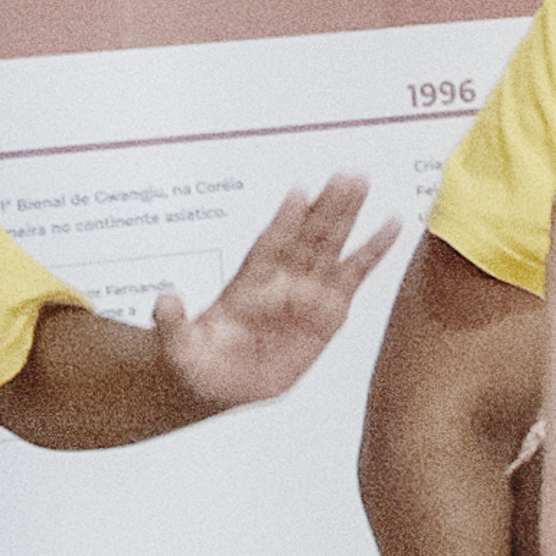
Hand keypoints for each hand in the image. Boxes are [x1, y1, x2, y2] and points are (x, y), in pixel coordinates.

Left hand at [157, 172, 401, 417]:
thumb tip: (165, 301)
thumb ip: (172, 323)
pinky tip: (391, 226)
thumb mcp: (177, 345)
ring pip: (331, 246)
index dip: (284, 223)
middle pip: (306, 237)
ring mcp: (306, 293)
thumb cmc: (197, 360)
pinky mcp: (328, 312)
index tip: (299, 195)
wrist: (220, 380)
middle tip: (346, 175)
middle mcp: (280, 281)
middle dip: (326, 207)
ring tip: (364, 183)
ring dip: (348, 215)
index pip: (269, 248)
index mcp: (247, 286)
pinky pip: (355, 276)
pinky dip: (374, 251)